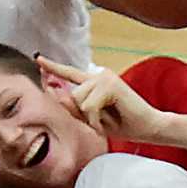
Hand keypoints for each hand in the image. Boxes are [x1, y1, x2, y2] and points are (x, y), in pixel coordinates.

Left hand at [38, 57, 166, 142]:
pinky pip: (89, 106)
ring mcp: (104, 76)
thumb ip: (74, 108)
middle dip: (82, 114)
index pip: (70, 74)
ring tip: (107, 120)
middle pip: (72, 95)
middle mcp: (98, 75)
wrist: (148, 127)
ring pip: (79, 100)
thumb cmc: (123, 124)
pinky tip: (109, 120)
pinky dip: (95, 119)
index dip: (53, 67)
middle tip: (102, 121)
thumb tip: (56, 93)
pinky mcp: (110, 83)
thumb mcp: (92, 120)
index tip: (38, 59)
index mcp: (94, 82)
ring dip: (90, 118)